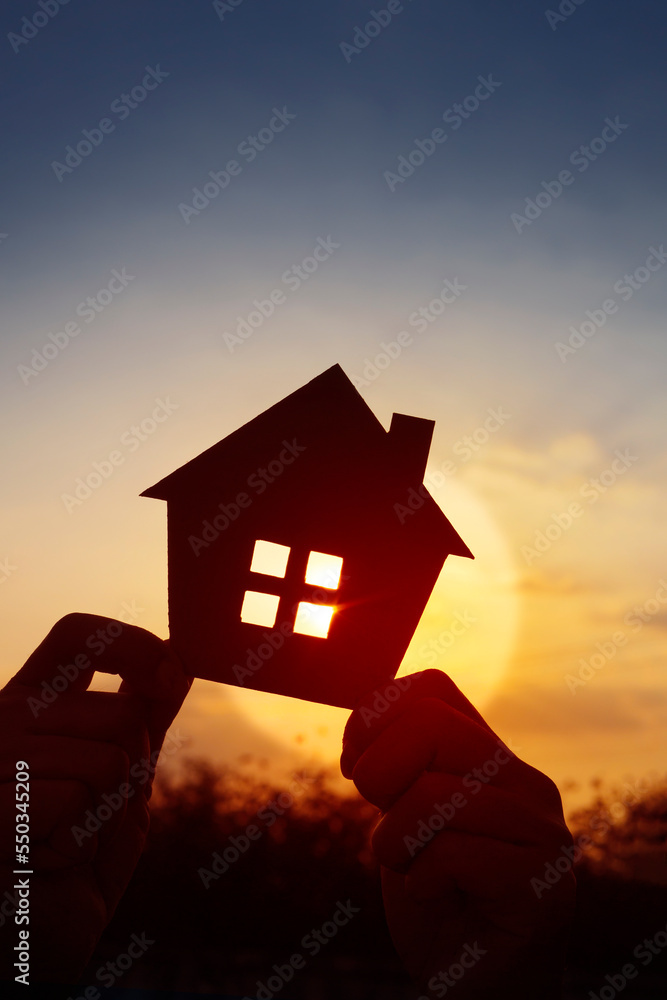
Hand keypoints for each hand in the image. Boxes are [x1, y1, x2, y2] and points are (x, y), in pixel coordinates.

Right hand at [0, 613, 191, 983]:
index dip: (133, 643)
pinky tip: (43, 858)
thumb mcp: (120, 779)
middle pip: (121, 713)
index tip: (170, 675)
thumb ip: (144, 718)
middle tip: (87, 814)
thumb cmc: (75, 859)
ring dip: (106, 814)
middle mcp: (4, 718)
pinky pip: (78, 800)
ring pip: (110, 759)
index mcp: (29, 703)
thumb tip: (179, 656)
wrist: (32, 941)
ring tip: (64, 838)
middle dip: (130, 774)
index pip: (78, 635)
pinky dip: (79, 842)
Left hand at [341, 669, 574, 998]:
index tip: (355, 768)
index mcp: (491, 758)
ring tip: (416, 873)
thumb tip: (361, 728)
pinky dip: (421, 883)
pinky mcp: (544, 882)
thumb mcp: (404, 819)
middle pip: (429, 724)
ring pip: (431, 794)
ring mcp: (542, 830)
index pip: (431, 688)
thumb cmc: (436, 899)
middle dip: (378, 772)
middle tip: (383, 823)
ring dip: (395, 844)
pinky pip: (448, 855)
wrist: (477, 986)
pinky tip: (442, 900)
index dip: (374, 715)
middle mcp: (524, 781)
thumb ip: (400, 768)